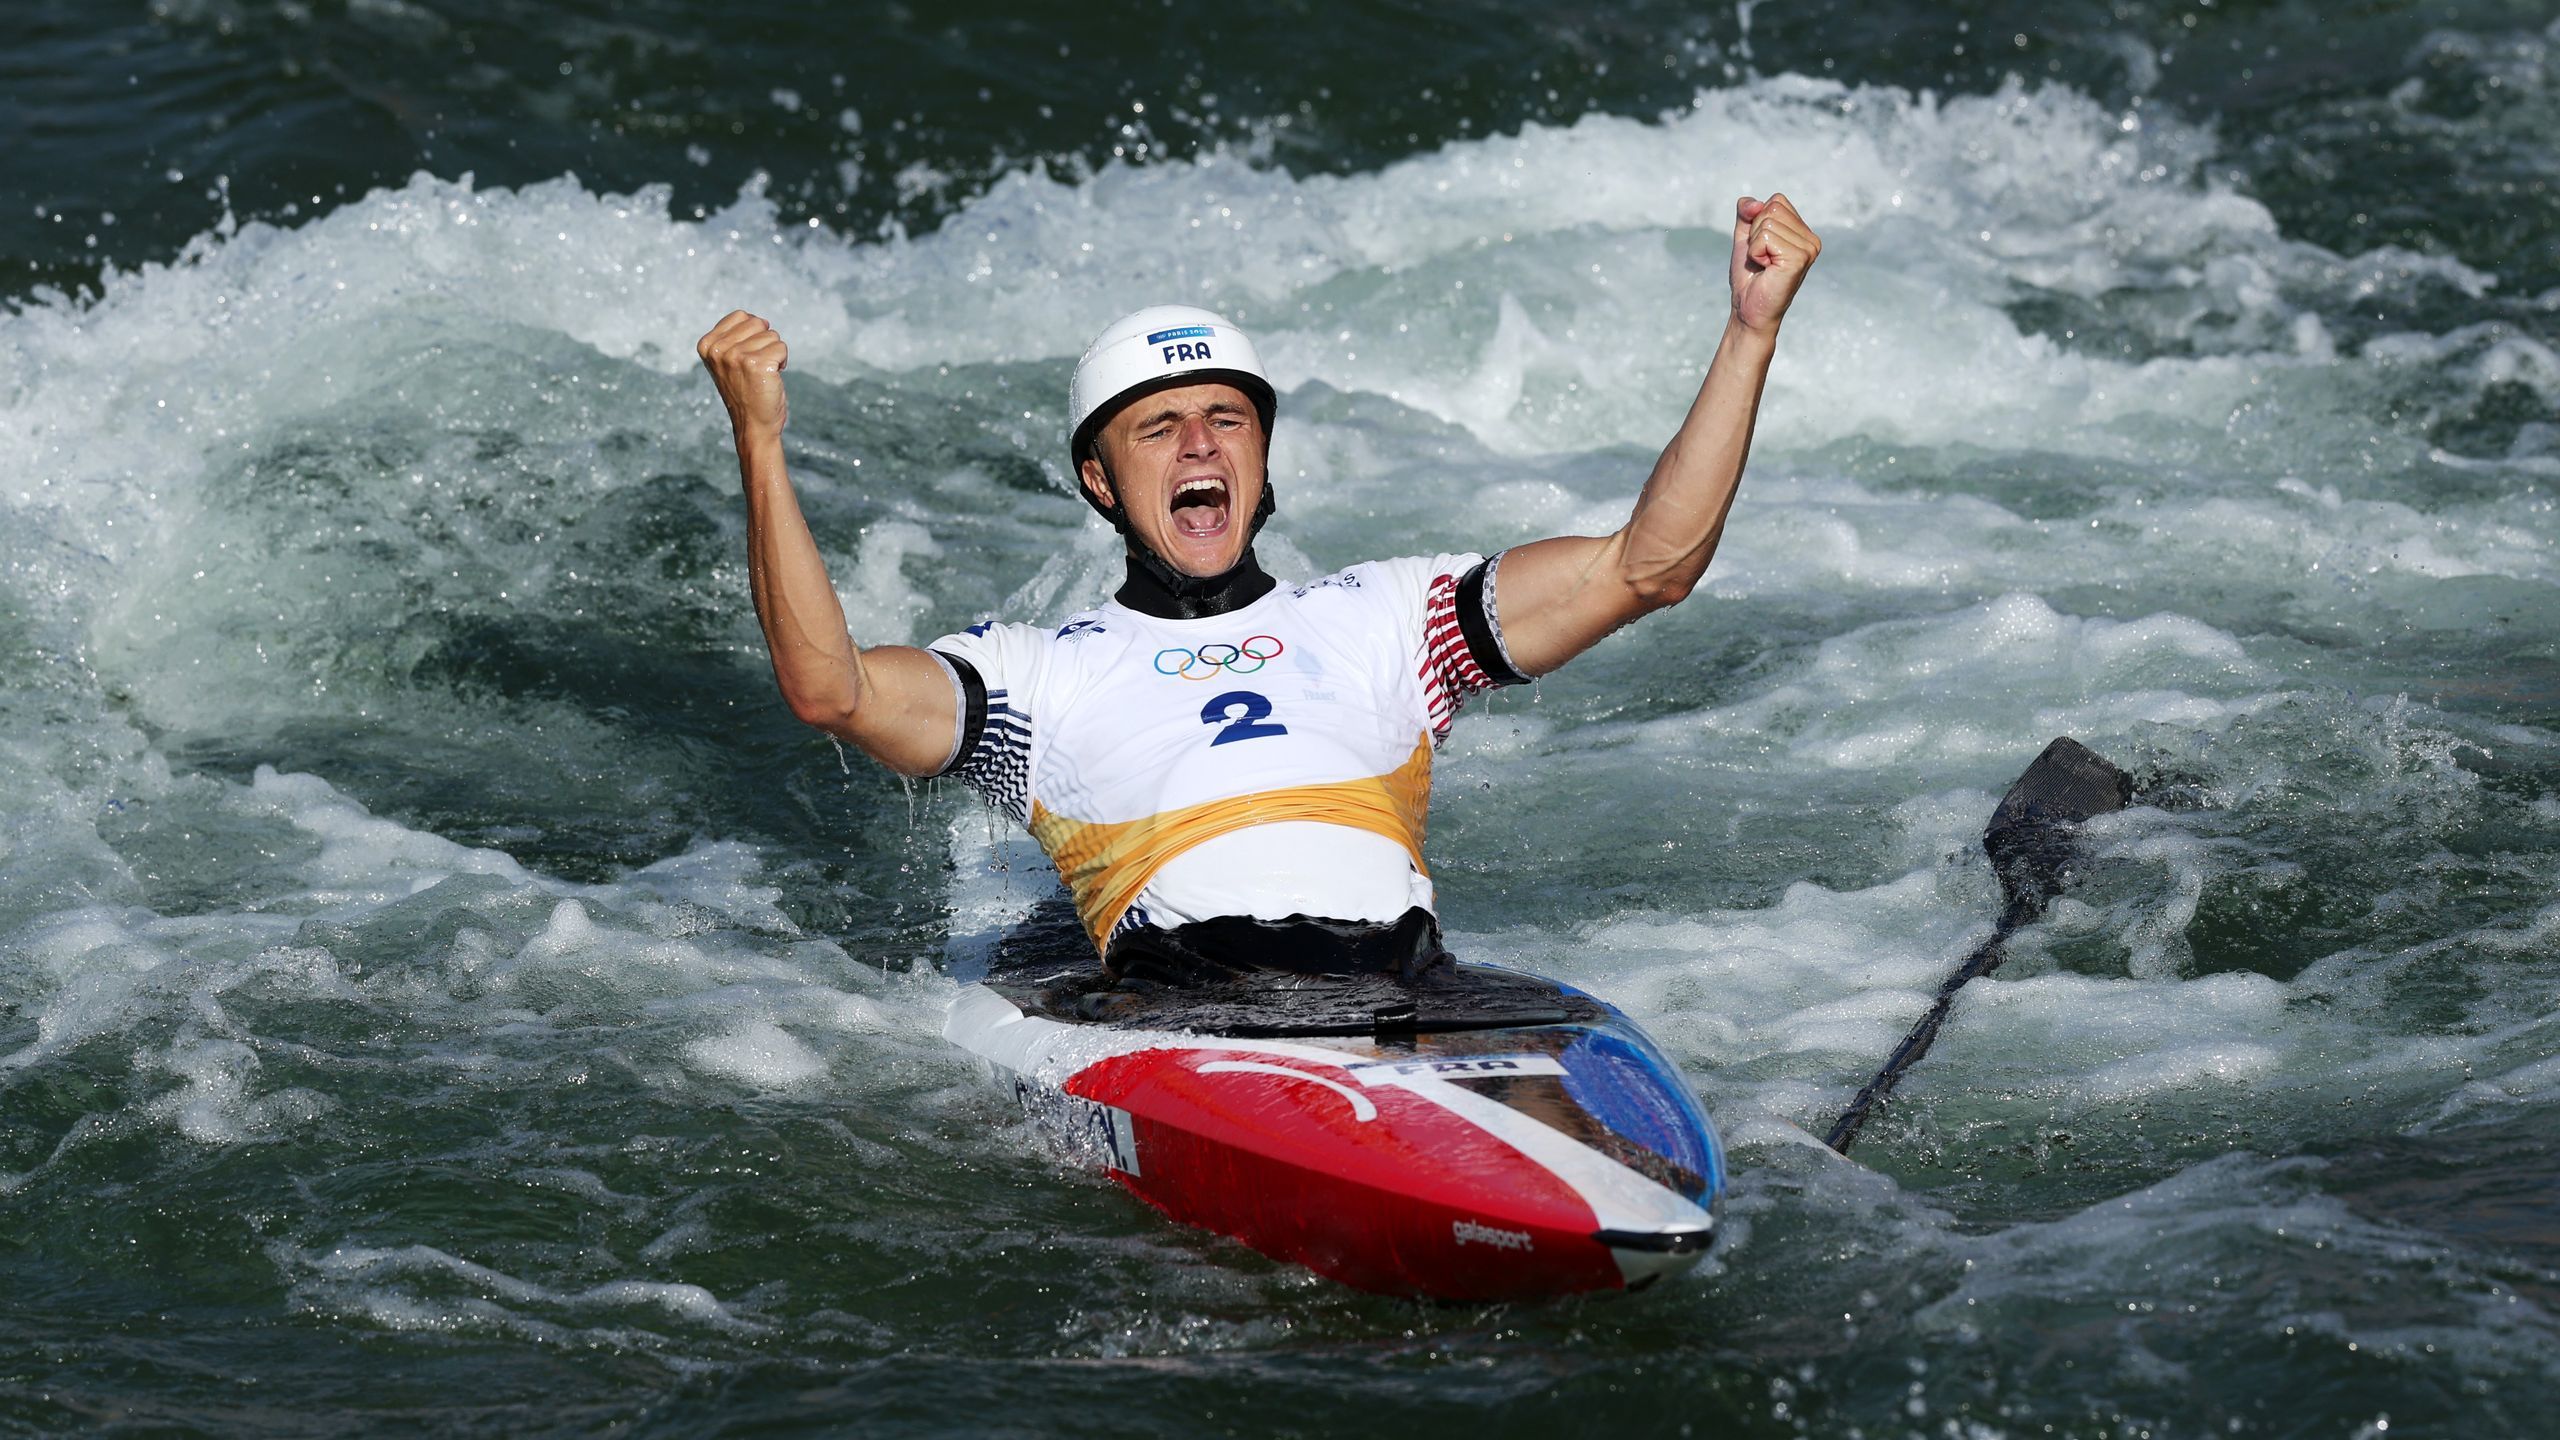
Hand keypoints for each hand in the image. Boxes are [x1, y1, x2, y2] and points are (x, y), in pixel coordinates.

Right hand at [698, 310, 789, 436]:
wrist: (752, 425)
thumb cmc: (745, 391)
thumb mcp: (727, 360)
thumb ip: (733, 337)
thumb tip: (758, 319)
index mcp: (706, 345)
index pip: (742, 316)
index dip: (752, 334)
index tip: (746, 357)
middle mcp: (718, 349)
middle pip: (758, 323)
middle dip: (765, 342)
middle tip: (757, 367)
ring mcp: (736, 356)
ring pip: (772, 335)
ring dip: (774, 354)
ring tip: (762, 374)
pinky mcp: (757, 364)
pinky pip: (781, 348)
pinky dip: (782, 362)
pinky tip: (771, 378)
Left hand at [1728, 194, 1820, 336]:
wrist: (1748, 309)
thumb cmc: (1750, 276)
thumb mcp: (1745, 237)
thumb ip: (1746, 212)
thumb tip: (1756, 203)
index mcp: (1803, 232)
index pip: (1777, 201)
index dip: (1758, 221)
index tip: (1761, 247)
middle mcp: (1811, 239)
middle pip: (1772, 208)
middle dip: (1756, 233)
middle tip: (1762, 258)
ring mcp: (1809, 248)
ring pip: (1768, 222)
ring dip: (1755, 245)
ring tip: (1765, 266)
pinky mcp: (1799, 258)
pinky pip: (1766, 237)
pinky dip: (1756, 253)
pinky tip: (1767, 270)